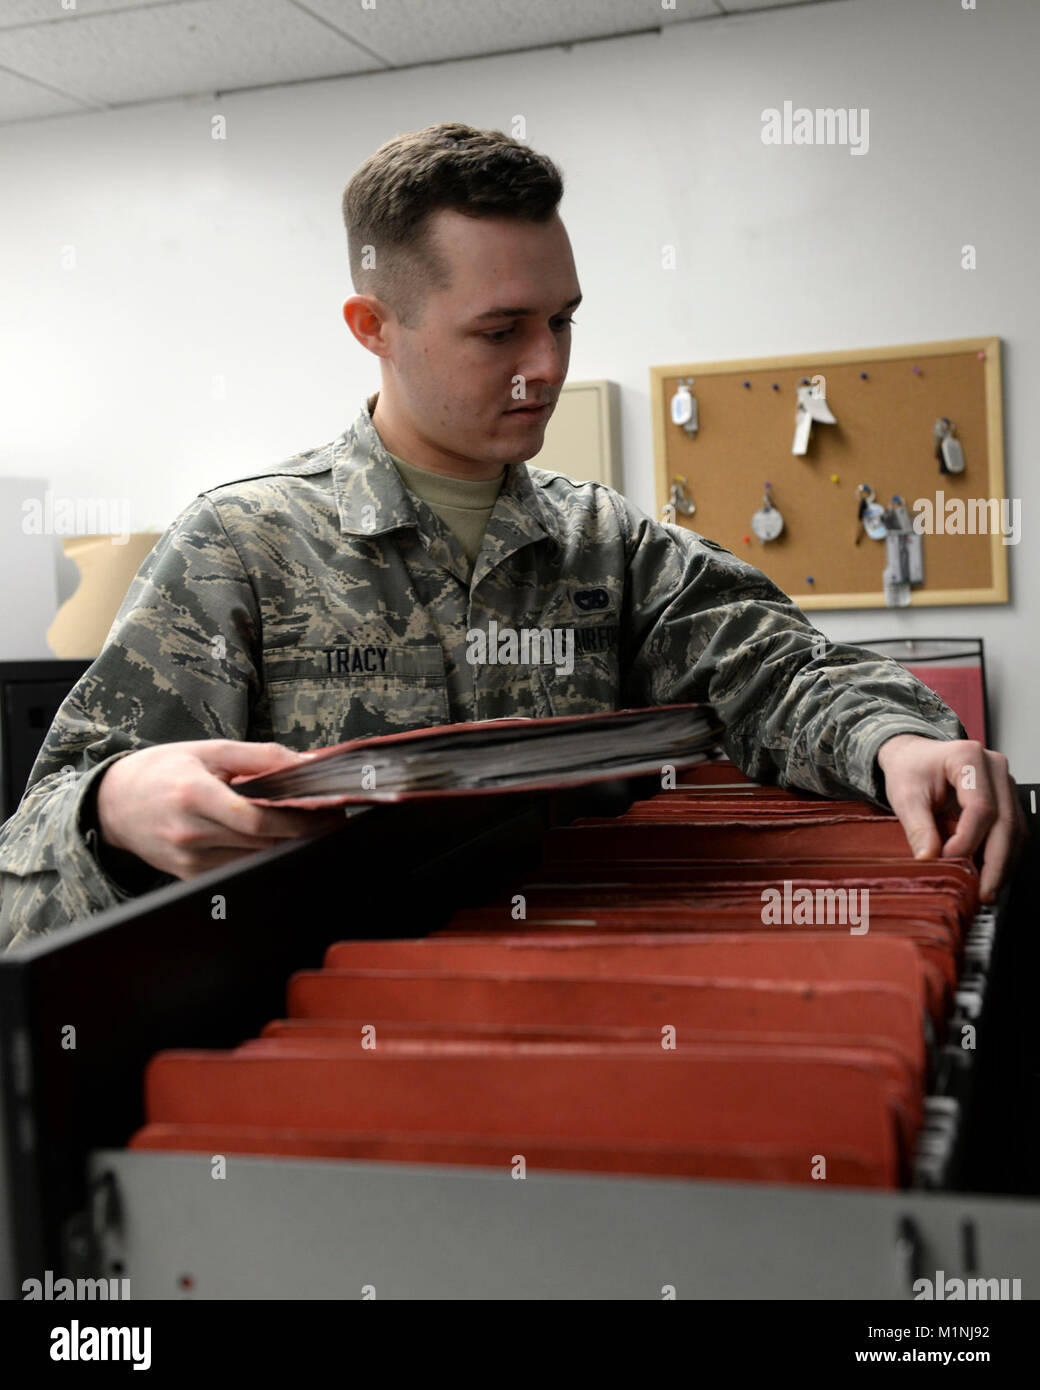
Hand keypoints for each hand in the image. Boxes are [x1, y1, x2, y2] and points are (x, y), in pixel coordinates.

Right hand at [95, 739, 344, 879]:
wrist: (114, 803)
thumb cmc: (162, 770)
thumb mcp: (209, 750)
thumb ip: (260, 756)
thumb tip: (305, 764)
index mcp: (194, 795)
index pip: (256, 819)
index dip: (298, 819)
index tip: (328, 812)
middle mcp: (190, 833)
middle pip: (262, 842)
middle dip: (302, 832)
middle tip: (331, 818)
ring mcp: (189, 860)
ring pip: (255, 859)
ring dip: (285, 845)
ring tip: (309, 826)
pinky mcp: (190, 876)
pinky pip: (238, 870)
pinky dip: (260, 856)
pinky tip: (275, 840)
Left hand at [876, 734, 1027, 903]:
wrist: (914, 757)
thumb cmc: (910, 769)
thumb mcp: (905, 796)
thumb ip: (918, 828)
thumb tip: (929, 860)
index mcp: (969, 758)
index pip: (981, 808)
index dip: (967, 840)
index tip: (947, 860)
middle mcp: (995, 768)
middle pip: (1006, 822)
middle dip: (996, 864)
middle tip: (984, 892)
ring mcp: (1005, 784)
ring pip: (1015, 830)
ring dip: (1003, 864)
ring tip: (986, 889)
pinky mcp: (1006, 800)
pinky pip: (1012, 831)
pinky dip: (1002, 856)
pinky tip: (988, 875)